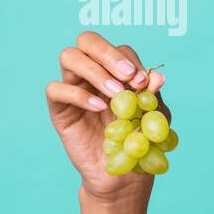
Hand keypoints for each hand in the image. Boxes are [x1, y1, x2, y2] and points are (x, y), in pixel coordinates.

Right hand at [46, 31, 169, 200]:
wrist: (125, 173)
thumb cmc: (141, 140)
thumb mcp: (153, 117)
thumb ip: (153, 96)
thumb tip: (157, 76)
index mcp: (117, 71)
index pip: (118, 48)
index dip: (129, 60)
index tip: (143, 82)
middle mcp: (93, 73)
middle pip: (87, 40)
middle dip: (108, 53)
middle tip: (127, 76)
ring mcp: (74, 87)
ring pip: (69, 57)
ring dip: (95, 71)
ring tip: (115, 95)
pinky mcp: (60, 108)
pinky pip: (56, 89)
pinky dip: (78, 95)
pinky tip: (99, 108)